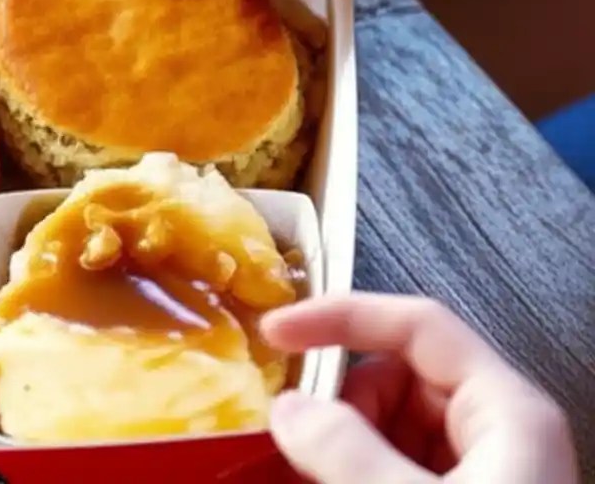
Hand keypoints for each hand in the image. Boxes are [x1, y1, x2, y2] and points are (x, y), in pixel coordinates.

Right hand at [261, 294, 579, 483]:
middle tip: (309, 446)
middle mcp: (499, 431)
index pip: (417, 323)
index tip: (276, 330)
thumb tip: (288, 407)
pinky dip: (358, 470)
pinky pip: (395, 464)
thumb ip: (348, 451)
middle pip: (398, 377)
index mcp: (508, 410)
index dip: (342, 316)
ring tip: (322, 475)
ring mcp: (481, 471)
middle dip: (343, 404)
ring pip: (390, 424)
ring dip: (344, 443)